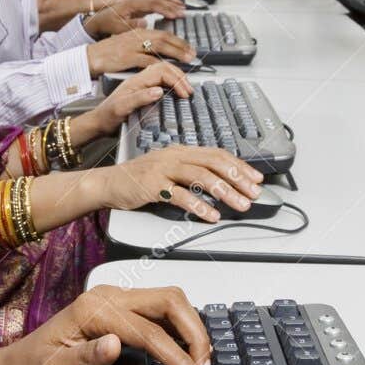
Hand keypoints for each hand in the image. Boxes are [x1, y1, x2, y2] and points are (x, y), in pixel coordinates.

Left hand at [0, 285, 212, 364]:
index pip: (149, 330)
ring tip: (201, 364)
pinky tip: (186, 350)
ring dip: (191, 329)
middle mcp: (107, 297)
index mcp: (93, 310)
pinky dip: (180, 327)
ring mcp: (114, 300)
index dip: (178, 356)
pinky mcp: (119, 309)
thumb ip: (86, 359)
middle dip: (195, 334)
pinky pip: (160, 310)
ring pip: (169, 302)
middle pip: (169, 302)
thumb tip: (116, 345)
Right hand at [86, 27, 194, 73]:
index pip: (162, 33)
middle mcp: (136, 35)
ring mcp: (132, 46)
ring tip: (187, 60)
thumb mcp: (126, 42)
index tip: (189, 48)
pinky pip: (147, 60)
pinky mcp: (127, 57)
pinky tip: (168, 68)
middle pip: (164, 38)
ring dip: (175, 53)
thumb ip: (140, 41)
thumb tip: (153, 40)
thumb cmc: (107, 52)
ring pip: (159, 46)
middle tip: (193, 54)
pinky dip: (159, 64)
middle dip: (181, 45)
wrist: (90, 56)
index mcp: (137, 31)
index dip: (178, 40)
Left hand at [89, 63, 193, 135]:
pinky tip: (175, 90)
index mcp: (136, 81)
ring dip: (177, 78)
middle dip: (180, 77)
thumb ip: (140, 98)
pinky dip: (171, 83)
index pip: (162, 72)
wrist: (98, 123)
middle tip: (190, 90)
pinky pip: (160, 81)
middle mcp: (139, 80)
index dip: (176, 81)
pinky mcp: (142, 91)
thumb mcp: (122, 108)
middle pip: (165, 68)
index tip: (184, 94)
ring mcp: (141, 84)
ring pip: (163, 73)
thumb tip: (159, 90)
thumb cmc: (107, 116)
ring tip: (186, 89)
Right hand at [100, 145, 262, 221]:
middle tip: (254, 193)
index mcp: (181, 151)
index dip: (239, 166)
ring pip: (201, 177)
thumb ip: (190, 173)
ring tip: (239, 205)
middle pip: (213, 163)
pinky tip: (211, 214)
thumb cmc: (139, 178)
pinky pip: (180, 195)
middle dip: (238, 179)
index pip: (217, 154)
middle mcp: (175, 156)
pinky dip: (199, 205)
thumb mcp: (168, 168)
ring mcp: (163, 169)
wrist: (109, 182)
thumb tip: (219, 184)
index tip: (255, 179)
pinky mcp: (153, 185)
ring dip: (224, 193)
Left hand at [106, 0, 188, 21]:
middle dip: (173, 2)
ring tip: (184, 8)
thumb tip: (145, 23)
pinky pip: (159, 2)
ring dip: (173, 1)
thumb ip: (131, 24)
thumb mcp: (116, 26)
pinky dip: (168, 5)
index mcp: (131, 1)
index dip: (164, 8)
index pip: (152, 2)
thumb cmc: (107, 22)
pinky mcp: (143, 3)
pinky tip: (175, 12)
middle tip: (184, 11)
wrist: (100, 17)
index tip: (174, 14)